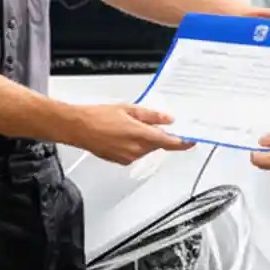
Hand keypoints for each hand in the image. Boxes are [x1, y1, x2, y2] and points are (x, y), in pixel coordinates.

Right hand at [73, 104, 194, 164]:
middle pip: (157, 144)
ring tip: (129, 125)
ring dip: (145, 139)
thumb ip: (151, 116)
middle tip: (150, 122)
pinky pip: (135, 153)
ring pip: (146, 149)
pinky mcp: (120, 161)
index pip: (169, 142)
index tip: (191, 140)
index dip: (183, 142)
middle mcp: (136, 149)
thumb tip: (167, 119)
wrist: (78, 127)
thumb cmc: (98, 117)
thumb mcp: (129, 109)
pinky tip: (123, 134)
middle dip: (158, 135)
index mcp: (141, 135)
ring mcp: (128, 157)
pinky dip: (135, 145)